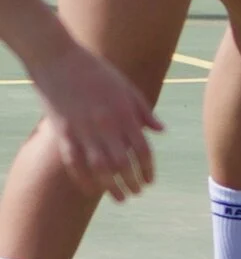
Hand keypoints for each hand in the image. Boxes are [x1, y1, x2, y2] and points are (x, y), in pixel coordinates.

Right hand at [27, 42, 160, 201]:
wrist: (61, 60)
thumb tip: (160, 131)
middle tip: (136, 193)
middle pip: (123, 163)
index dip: (147, 169)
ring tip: (119, 198)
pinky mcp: (63, 133)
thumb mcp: (127, 88)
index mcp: (125, 114)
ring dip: (111, 186)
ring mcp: (84, 131)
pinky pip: (74, 163)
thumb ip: (144, 112)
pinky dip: (83, 179)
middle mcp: (106, 126)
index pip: (142, 149)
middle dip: (132, 182)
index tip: (150, 181)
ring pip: (100, 168)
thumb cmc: (98, 72)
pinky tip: (91, 191)